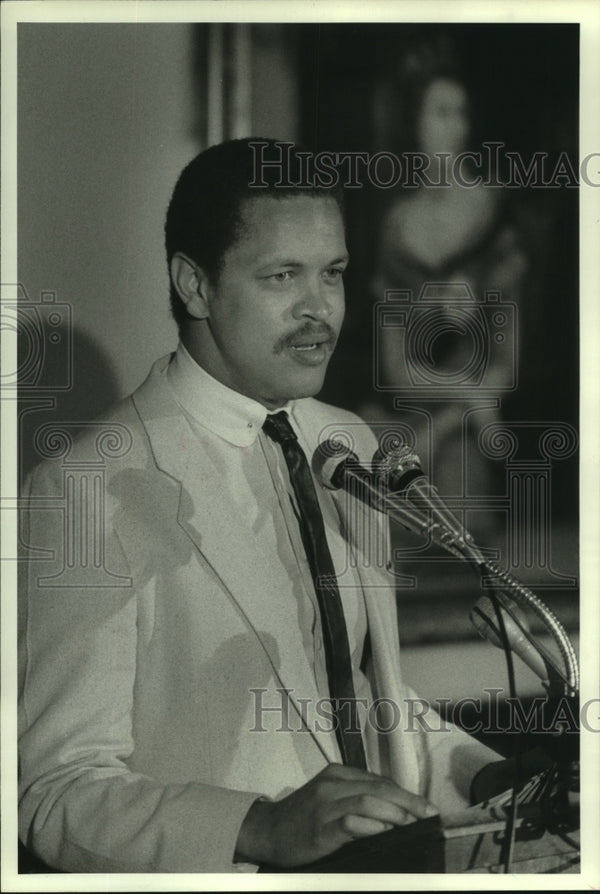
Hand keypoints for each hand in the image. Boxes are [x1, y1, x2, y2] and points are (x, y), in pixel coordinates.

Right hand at [234, 762, 437, 867]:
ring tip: (413, 823)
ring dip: (395, 813)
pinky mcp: (320, 827)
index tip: (426, 807)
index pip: (380, 781)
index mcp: (338, 774)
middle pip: (379, 788)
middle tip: (429, 814)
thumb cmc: (303, 818)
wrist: (268, 830)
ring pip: (368, 801)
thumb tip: (395, 812)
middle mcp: (333, 783)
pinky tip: (385, 832)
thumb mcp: (329, 798)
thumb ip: (356, 799)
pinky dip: (371, 826)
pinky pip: (351, 822)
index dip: (406, 794)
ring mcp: (325, 804)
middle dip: (408, 801)